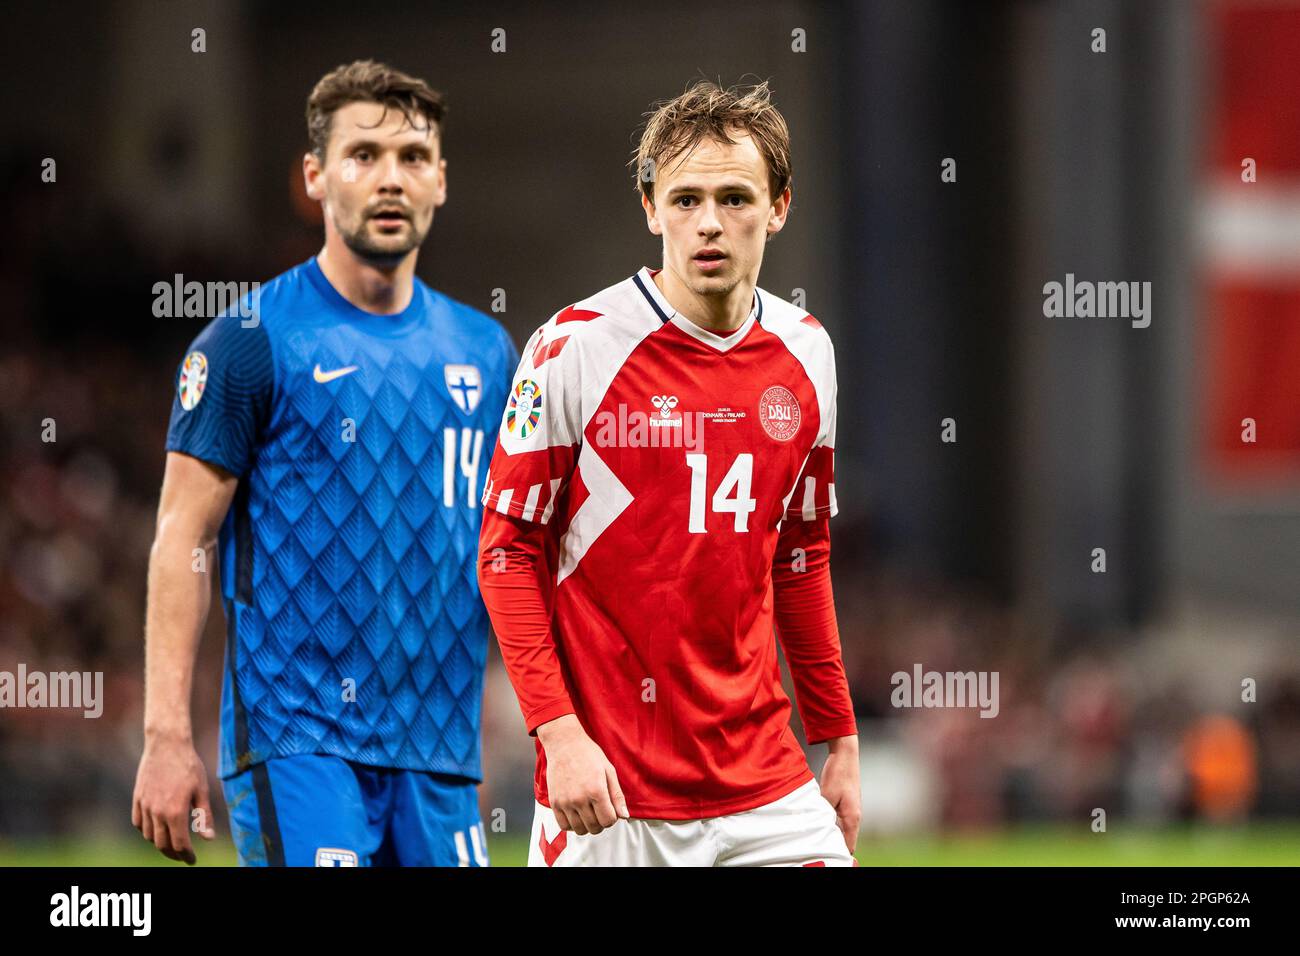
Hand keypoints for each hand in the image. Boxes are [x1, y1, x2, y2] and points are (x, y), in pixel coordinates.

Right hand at [131, 732, 215, 863]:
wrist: (167, 745)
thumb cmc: (188, 765)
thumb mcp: (202, 790)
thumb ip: (204, 816)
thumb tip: (208, 838)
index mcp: (176, 812)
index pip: (179, 844)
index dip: (186, 856)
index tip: (192, 860)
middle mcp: (157, 812)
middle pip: (162, 844)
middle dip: (173, 854)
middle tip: (182, 855)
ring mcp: (144, 805)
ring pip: (148, 836)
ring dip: (159, 843)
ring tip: (171, 842)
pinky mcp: (137, 798)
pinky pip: (137, 823)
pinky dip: (145, 830)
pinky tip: (155, 829)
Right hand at [536, 714, 629, 834]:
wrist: (564, 744)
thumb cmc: (588, 754)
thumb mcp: (608, 771)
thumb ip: (617, 796)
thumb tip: (624, 816)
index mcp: (596, 790)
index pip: (609, 821)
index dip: (613, 818)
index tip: (610, 809)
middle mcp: (580, 799)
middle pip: (595, 827)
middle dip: (601, 823)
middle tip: (600, 812)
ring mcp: (565, 802)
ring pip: (579, 829)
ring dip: (587, 825)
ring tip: (589, 813)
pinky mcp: (554, 802)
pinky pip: (563, 826)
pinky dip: (572, 825)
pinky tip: (577, 814)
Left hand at [819, 735, 860, 853]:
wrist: (845, 755)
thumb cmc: (838, 773)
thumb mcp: (827, 795)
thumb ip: (824, 814)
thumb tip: (817, 828)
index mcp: (852, 818)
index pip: (848, 846)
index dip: (840, 855)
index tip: (829, 859)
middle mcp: (854, 817)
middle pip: (845, 841)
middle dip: (834, 848)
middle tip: (819, 852)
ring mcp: (851, 811)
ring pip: (842, 832)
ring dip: (832, 837)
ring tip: (817, 842)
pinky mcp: (846, 805)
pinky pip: (839, 822)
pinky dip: (831, 827)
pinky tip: (819, 827)